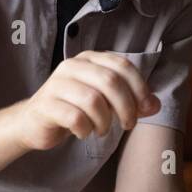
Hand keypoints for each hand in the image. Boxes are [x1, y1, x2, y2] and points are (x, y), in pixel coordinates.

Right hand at [14, 51, 159, 151]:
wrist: (36, 122)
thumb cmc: (76, 108)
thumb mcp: (107, 102)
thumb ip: (132, 101)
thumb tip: (155, 105)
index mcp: (90, 59)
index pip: (123, 66)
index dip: (139, 88)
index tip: (144, 108)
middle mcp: (72, 66)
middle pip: (110, 81)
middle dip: (126, 107)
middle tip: (128, 124)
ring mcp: (56, 84)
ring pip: (93, 100)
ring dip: (105, 121)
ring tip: (102, 130)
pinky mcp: (45, 105)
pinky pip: (75, 117)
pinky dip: (86, 129)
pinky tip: (84, 133)